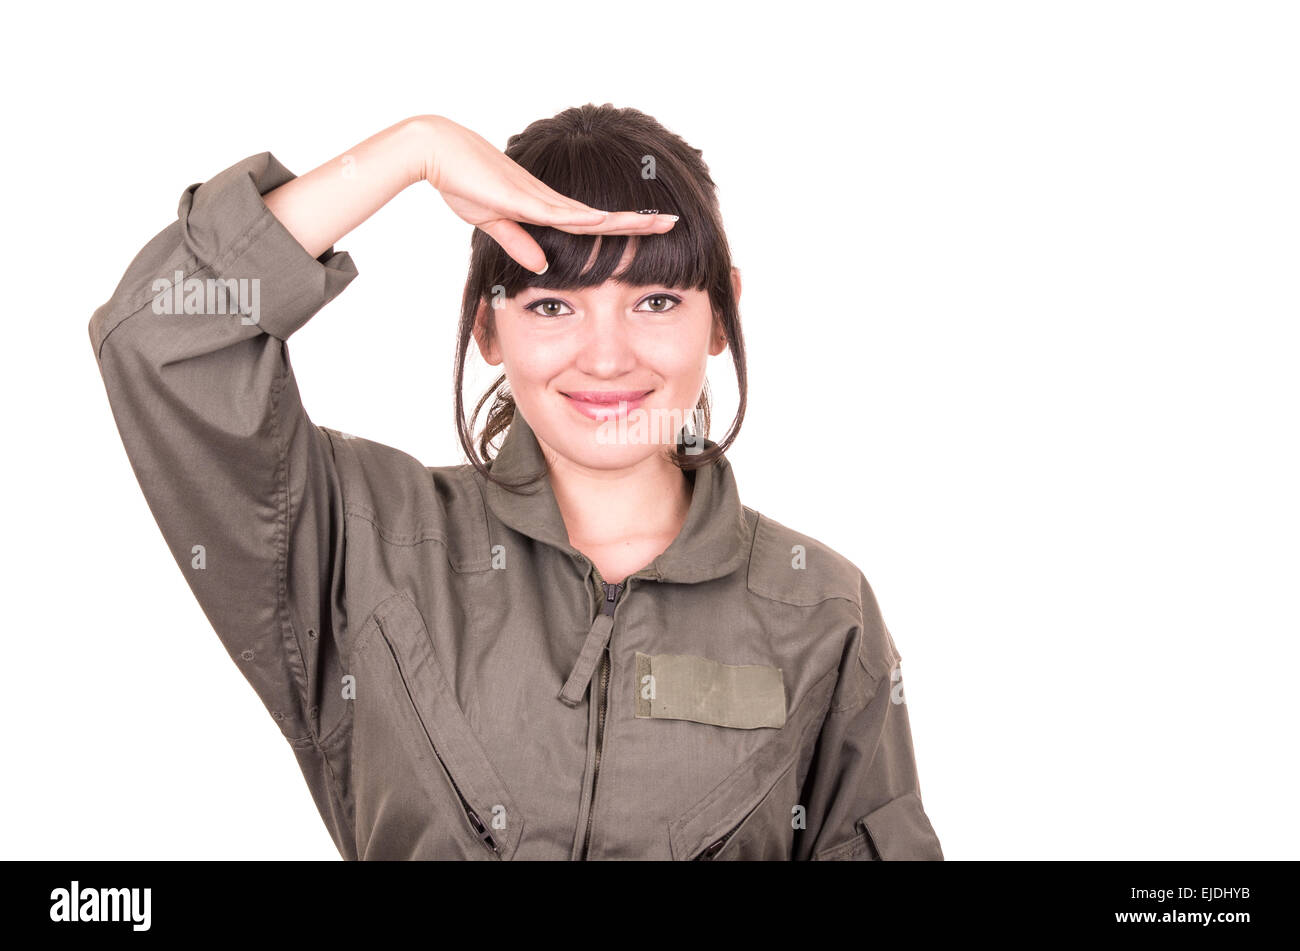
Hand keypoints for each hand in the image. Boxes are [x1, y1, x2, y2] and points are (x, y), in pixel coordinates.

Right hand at [413, 114, 677, 272]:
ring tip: (657, 223)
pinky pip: (557, 212)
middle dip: (638, 221)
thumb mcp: (494, 223)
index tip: (649, 229)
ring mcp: (538, 198)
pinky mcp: (521, 198)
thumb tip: (543, 266)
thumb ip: (519, 244)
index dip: (622, 227)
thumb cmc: (463, 182)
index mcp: (544, 208)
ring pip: (590, 214)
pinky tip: (606, 222)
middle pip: (602, 216)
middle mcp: (549, 201)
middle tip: (673, 222)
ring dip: (624, 220)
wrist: (438, 153)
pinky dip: (582, 219)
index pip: (593, 223)